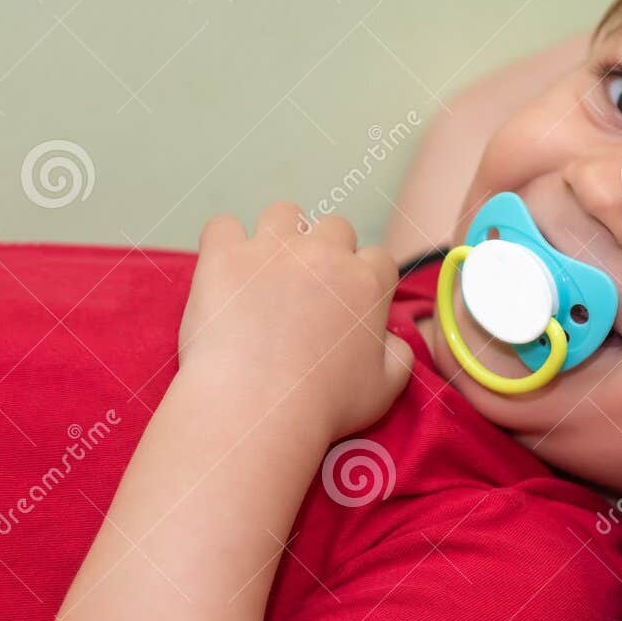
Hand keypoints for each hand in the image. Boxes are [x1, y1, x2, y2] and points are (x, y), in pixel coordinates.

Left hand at [179, 203, 413, 441]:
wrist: (258, 407)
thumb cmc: (324, 405)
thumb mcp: (385, 389)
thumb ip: (398, 354)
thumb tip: (389, 339)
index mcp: (367, 282)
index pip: (377, 258)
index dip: (363, 279)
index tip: (346, 304)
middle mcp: (323, 254)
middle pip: (334, 227)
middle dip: (324, 252)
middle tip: (306, 290)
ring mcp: (271, 250)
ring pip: (283, 213)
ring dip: (279, 235)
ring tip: (265, 271)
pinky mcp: (224, 257)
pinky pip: (223, 226)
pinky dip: (222, 244)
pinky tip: (224, 272)